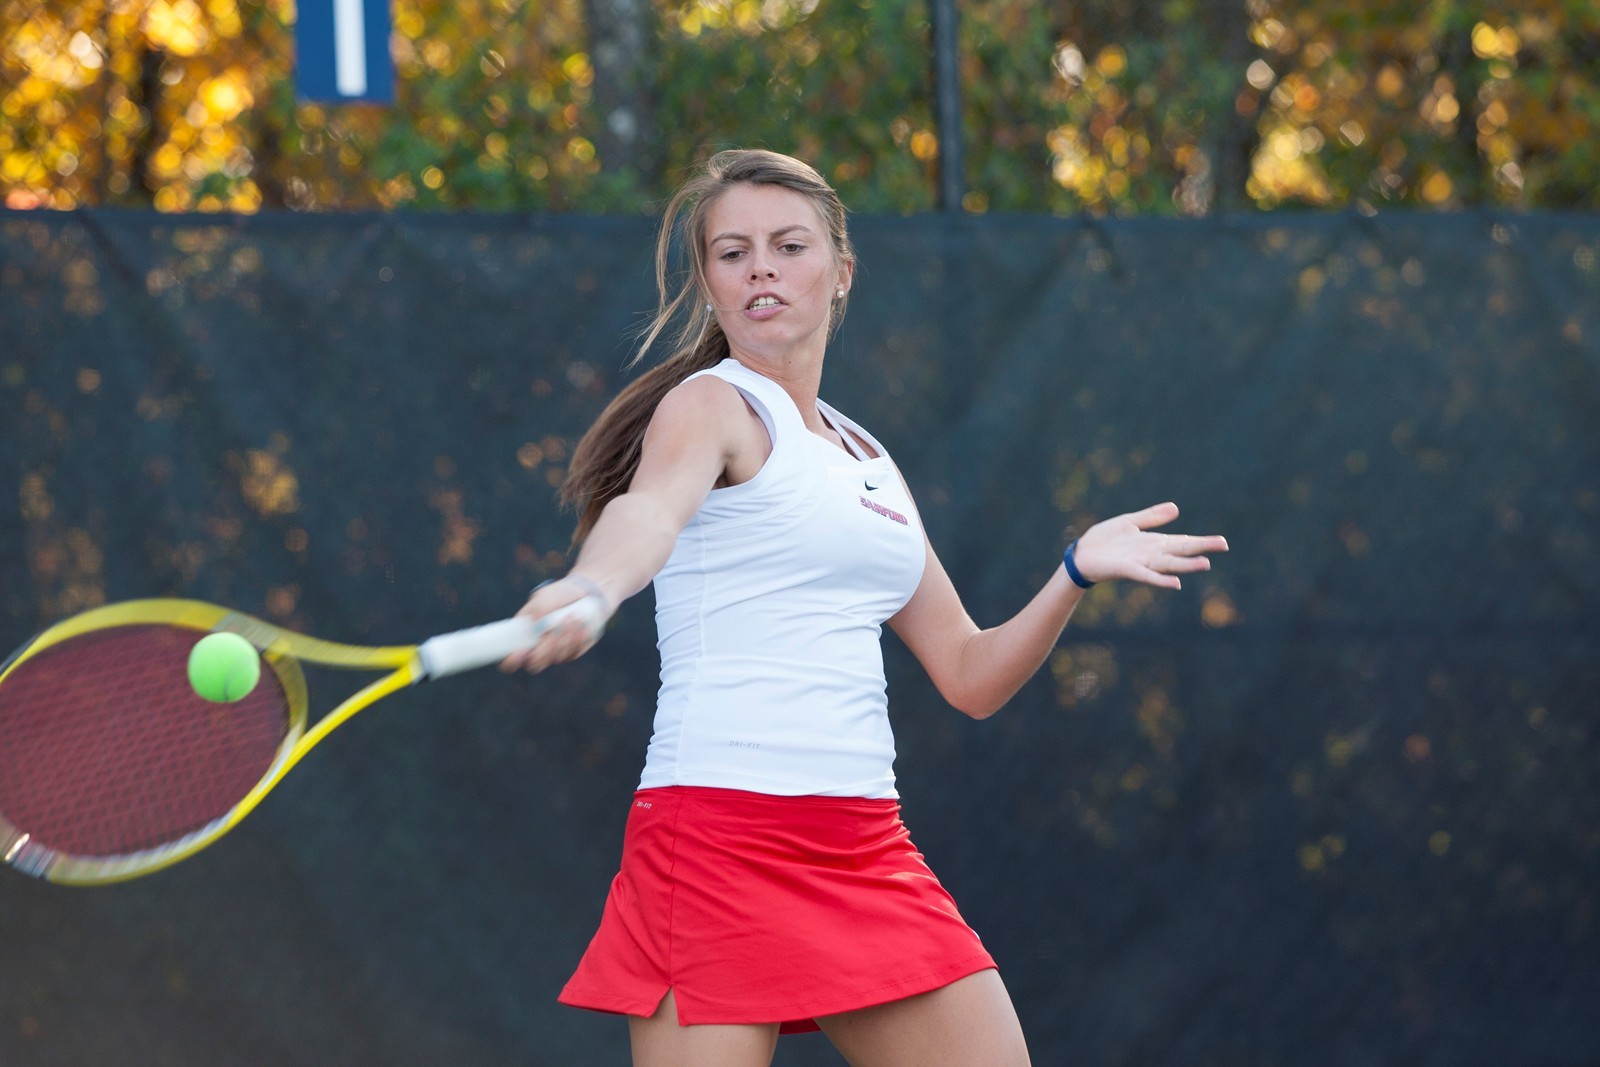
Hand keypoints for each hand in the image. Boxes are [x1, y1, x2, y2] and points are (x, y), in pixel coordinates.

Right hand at [498, 575, 612, 673]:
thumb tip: (536, 628)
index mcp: (524, 637)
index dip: (512, 661)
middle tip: (549, 634)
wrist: (584, 593)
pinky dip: (576, 638)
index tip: (517, 653)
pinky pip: (573, 652)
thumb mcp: (543, 597)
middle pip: (535, 665)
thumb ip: (537, 610)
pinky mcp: (574, 651)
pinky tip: (579, 623)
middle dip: (542, 652)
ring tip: (568, 615)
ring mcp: (557, 652)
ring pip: (556, 657)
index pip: (513, 658)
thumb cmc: (558, 595)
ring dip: (562, 637)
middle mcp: (539, 648)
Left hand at [1070, 502, 1227, 589]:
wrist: (1082, 554)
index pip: (1182, 542)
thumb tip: (1176, 508)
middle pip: (1181, 552)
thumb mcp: (1130, 522)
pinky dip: (1161, 579)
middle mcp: (1151, 554)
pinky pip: (1147, 576)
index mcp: (1154, 543)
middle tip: (1223, 546)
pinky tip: (1176, 583)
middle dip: (1201, 549)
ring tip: (1205, 564)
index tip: (1222, 542)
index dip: (1201, 542)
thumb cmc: (1105, 540)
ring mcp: (1141, 563)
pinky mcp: (1128, 570)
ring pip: (1168, 565)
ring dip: (1186, 566)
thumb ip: (1152, 517)